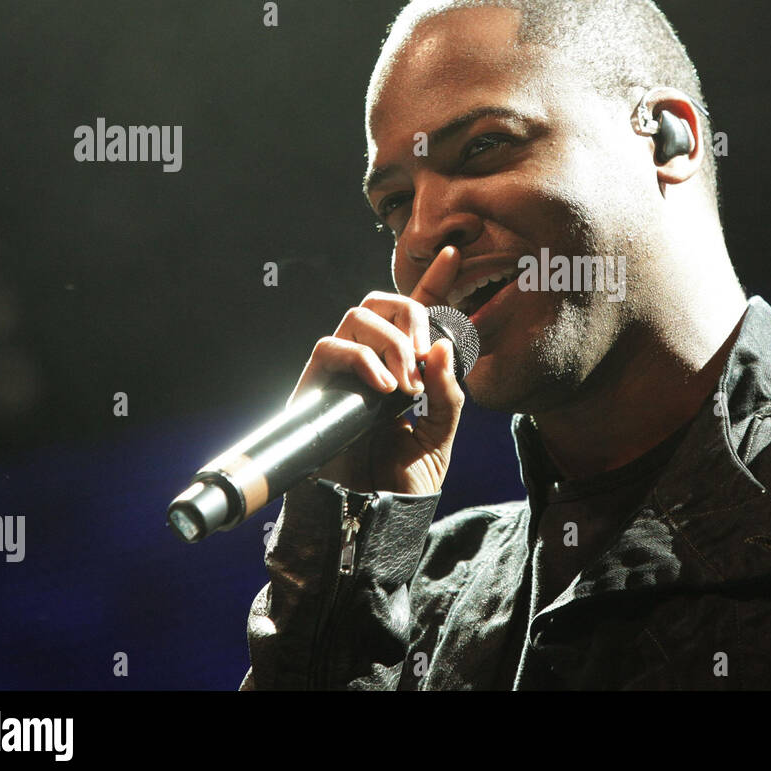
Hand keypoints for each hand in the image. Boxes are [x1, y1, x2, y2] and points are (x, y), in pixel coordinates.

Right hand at [288, 246, 464, 495]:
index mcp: (404, 367)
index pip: (417, 315)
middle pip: (383, 301)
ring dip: (392, 342)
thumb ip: (448, 393)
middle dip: (412, 317)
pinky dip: (363, 359)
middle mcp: (371, 361)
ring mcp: (341, 371)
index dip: (434, 282)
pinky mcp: (316, 385)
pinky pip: (332, 346)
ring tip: (406, 386)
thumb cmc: (401, 480)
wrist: (369, 517)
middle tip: (426, 360)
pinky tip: (385, 389)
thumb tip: (442, 347)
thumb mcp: (441, 436)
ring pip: (358, 315)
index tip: (454, 253)